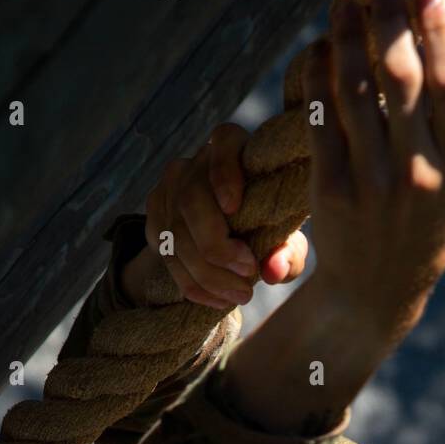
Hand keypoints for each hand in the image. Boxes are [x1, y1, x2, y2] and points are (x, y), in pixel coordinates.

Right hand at [132, 123, 308, 308]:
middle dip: (217, 247)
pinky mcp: (155, 213)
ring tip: (238, 296)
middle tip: (247, 279)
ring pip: (175, 234)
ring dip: (207, 275)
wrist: (231, 230)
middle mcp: (195, 163)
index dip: (224, 172)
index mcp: (233, 148)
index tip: (233, 207)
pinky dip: (193, 284)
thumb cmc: (267, 224)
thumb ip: (288, 252)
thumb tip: (274, 270)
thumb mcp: (286, 237)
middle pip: (192, 201)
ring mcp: (170, 187)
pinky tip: (217, 300)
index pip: (224, 143)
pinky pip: (166, 254)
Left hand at [303, 0, 444, 340]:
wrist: (376, 293)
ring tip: (344, 1)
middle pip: (403, 78)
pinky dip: (318, 79)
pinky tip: (320, 47)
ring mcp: (371, 184)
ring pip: (355, 93)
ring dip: (347, 38)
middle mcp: (418, 175)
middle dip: (391, 18)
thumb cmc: (437, 233)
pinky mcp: (331, 192)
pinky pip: (322, 122)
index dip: (440, 30)